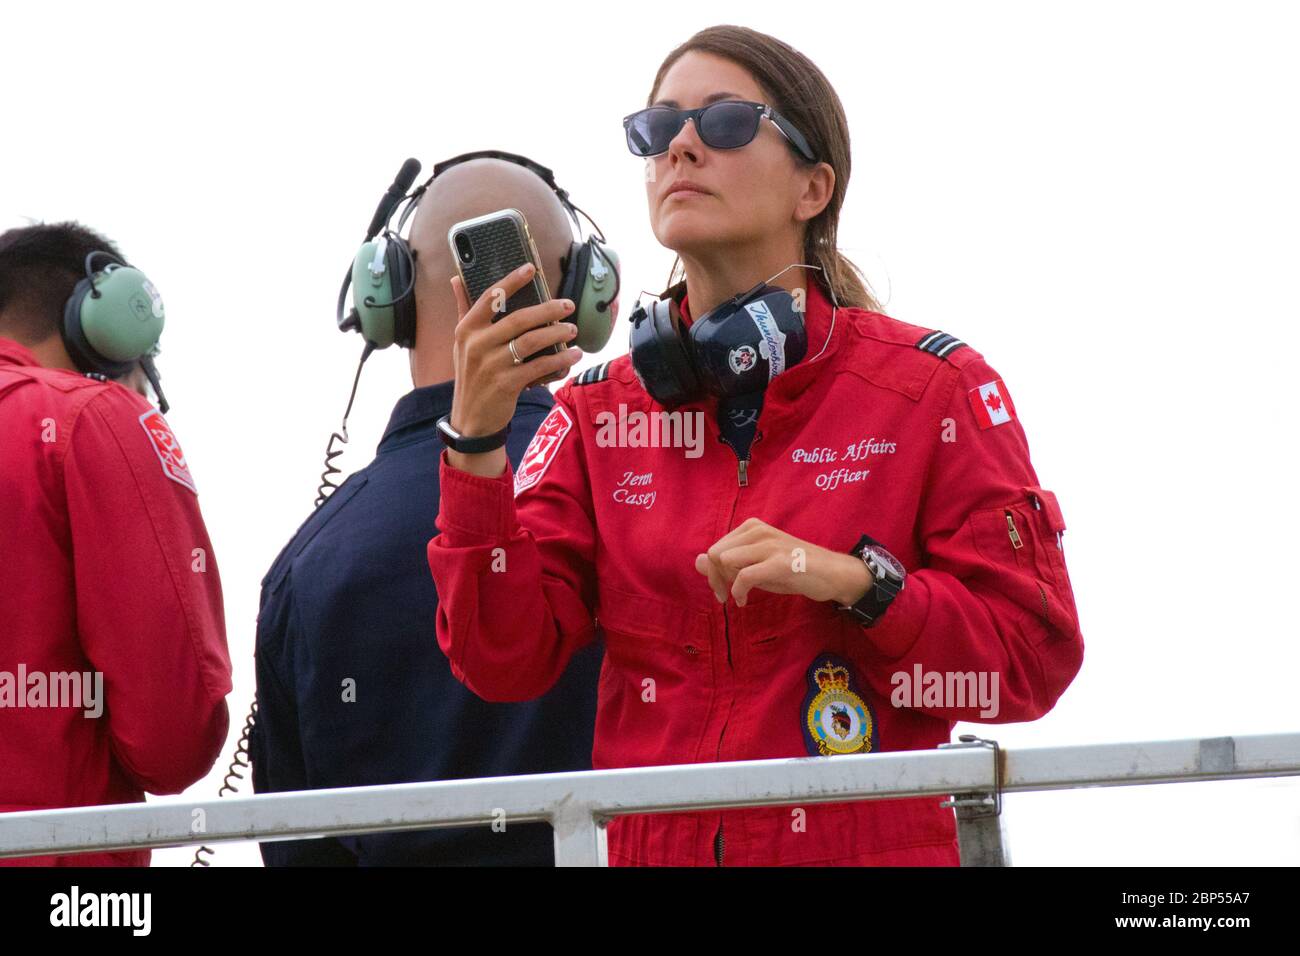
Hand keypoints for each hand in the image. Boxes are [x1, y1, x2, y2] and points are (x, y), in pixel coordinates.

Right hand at [447, 262, 584, 437]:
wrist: (470, 419)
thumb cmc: (471, 375)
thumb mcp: (462, 344)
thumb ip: (463, 311)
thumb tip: (455, 279)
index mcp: (467, 329)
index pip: (489, 298)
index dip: (511, 281)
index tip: (531, 268)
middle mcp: (477, 345)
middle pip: (519, 319)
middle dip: (548, 309)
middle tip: (568, 305)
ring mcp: (492, 365)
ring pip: (532, 341)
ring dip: (557, 334)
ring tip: (573, 330)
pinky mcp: (507, 384)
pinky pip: (539, 367)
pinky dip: (559, 361)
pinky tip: (572, 356)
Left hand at [694, 517, 874, 606]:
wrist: (832, 573)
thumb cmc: (794, 569)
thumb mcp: (757, 564)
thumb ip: (728, 563)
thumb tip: (697, 561)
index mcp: (752, 527)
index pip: (715, 548)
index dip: (713, 572)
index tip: (722, 589)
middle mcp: (758, 531)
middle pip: (715, 554)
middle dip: (715, 579)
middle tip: (725, 596)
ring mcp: (769, 546)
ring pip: (725, 561)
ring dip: (725, 584)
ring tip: (738, 596)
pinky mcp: (779, 563)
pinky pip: (743, 576)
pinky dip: (738, 591)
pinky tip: (744, 601)